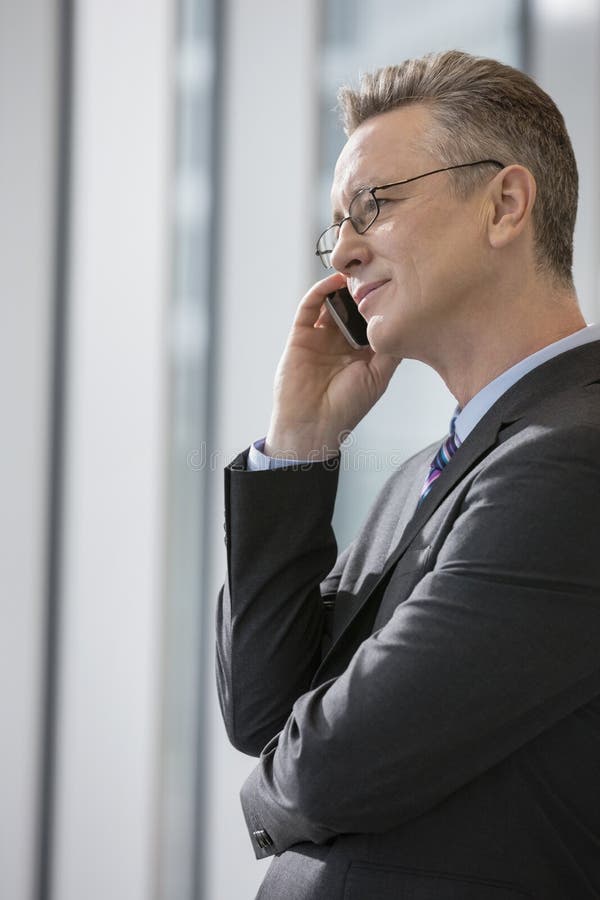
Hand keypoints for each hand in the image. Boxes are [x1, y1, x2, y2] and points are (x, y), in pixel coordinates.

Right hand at [265, 272, 401, 459]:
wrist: (312, 426)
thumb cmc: (346, 408)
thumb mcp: (379, 376)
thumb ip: (390, 349)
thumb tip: (408, 323)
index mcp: (361, 353)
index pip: (372, 320)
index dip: (381, 303)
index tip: (396, 283)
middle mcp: (341, 342)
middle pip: (352, 307)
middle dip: (363, 289)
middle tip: (376, 268)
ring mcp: (320, 338)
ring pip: (332, 303)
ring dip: (343, 286)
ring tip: (358, 270)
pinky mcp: (300, 336)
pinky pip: (309, 308)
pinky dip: (320, 291)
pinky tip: (335, 282)